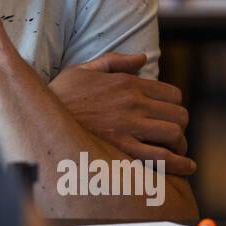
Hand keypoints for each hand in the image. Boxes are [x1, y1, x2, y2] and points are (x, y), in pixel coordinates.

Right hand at [48, 52, 195, 175]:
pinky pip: (160, 157)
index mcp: (127, 83)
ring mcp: (129, 126)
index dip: (175, 106)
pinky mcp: (122, 148)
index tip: (169, 115)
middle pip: (179, 115)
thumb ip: (116, 61)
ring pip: (174, 134)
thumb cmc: (61, 94)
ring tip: (178, 152)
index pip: (172, 94)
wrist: (41, 116)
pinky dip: (178, 163)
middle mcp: (133, 103)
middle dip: (181, 126)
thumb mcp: (84, 68)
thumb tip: (143, 58)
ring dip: (180, 145)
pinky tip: (184, 167)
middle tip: (175, 135)